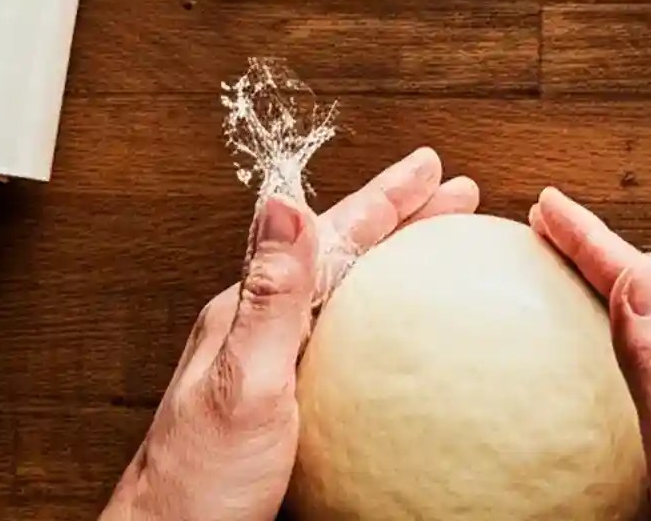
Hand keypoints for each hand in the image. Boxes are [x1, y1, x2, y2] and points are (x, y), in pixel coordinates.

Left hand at [100, 148, 478, 520]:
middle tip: (453, 194)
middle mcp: (263, 329)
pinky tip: (406, 335)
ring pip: (350, 291)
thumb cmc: (196, 483)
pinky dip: (386, 315)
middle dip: (401, 216)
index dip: (384, 198)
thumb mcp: (240, 385)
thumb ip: (267, 299)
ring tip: (435, 244)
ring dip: (395, 258)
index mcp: (252, 313)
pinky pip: (350, 338)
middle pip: (344, 253)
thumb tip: (284, 204)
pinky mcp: (291, 402)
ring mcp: (277, 364)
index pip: (330, 236)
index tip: (430, 167)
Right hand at [530, 188, 650, 520]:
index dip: (591, 237)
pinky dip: (615, 341)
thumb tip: (640, 274)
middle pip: (643, 291)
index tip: (547, 204)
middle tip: (550, 224)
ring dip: (606, 290)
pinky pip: (649, 365)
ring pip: (648, 325)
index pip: (640, 281)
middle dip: (595, 251)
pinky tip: (601, 363)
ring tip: (571, 274)